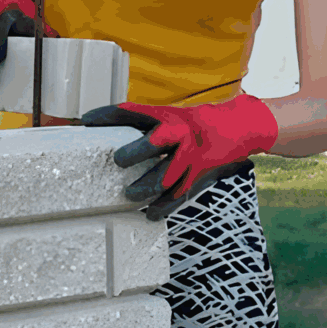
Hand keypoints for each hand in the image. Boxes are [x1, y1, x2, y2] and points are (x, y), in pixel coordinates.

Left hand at [81, 94, 278, 220]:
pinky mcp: (199, 175)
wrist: (240, 128)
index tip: (87, 121)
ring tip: (130, 195)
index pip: (134, 112)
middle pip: (155, 142)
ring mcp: (192, 157)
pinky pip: (179, 195)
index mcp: (169, 116)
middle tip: (117, 161)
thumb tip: (107, 134)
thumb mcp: (174, 117)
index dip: (109, 115)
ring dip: (146, 187)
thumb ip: (148, 127)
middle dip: (134, 153)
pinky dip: (164, 207)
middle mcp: (181, 134)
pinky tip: (150, 215)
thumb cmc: (198, 124)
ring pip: (166, 175)